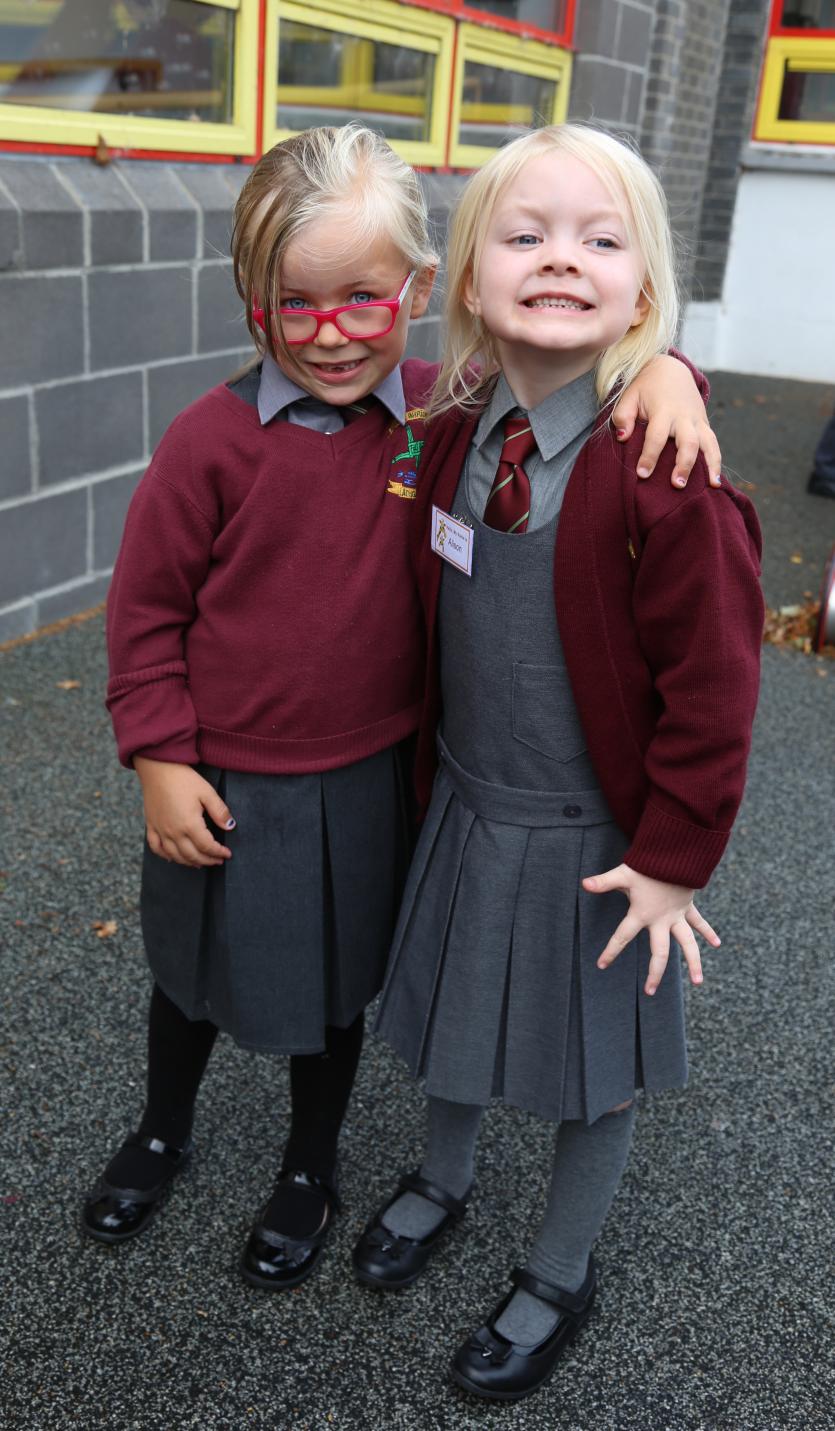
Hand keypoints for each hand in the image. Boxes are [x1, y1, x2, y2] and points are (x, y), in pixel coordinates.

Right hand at [134, 757, 234, 868]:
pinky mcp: (151, 825)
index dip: (219, 853)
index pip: (207, 846)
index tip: (227, 854)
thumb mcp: (207, 792)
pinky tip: (174, 857)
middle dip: (207, 860)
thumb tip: (231, 826)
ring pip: (174, 856)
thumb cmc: (183, 778)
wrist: (157, 767)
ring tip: (200, 863)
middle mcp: (173, 832)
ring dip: (189, 862)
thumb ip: (220, 811)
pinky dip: (165, 856)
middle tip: (217, 860)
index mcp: (189, 824)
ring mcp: (160, 830)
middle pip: (192, 855)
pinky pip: (156, 848)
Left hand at [582, 863, 719, 995]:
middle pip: (659, 953)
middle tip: (650, 992)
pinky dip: (708, 932)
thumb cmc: (648, 865)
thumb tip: (584, 883)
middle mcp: (661, 920)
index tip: (601, 965)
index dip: (611, 951)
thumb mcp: (623, 874)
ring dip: (694, 962)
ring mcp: (677, 915)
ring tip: (698, 982)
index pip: (622, 937)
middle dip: (655, 973)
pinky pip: (699, 923)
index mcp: (642, 915)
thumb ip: (604, 882)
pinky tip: (717, 944)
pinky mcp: (688, 907)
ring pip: (687, 944)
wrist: (676, 855)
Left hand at [612, 354, 721, 487]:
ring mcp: (697, 421)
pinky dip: (717, 462)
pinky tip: (716, 482)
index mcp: (663, 410)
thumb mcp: (629, 396)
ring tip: (711, 486)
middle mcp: (683, 417)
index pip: (656, 436)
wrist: (671, 370)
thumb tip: (622, 438)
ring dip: (710, 465)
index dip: (649, 456)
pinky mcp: (705, 425)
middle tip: (677, 484)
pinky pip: (714, 444)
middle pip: (688, 442)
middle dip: (684, 464)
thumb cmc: (646, 388)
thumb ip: (623, 416)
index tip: (642, 474)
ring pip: (708, 444)